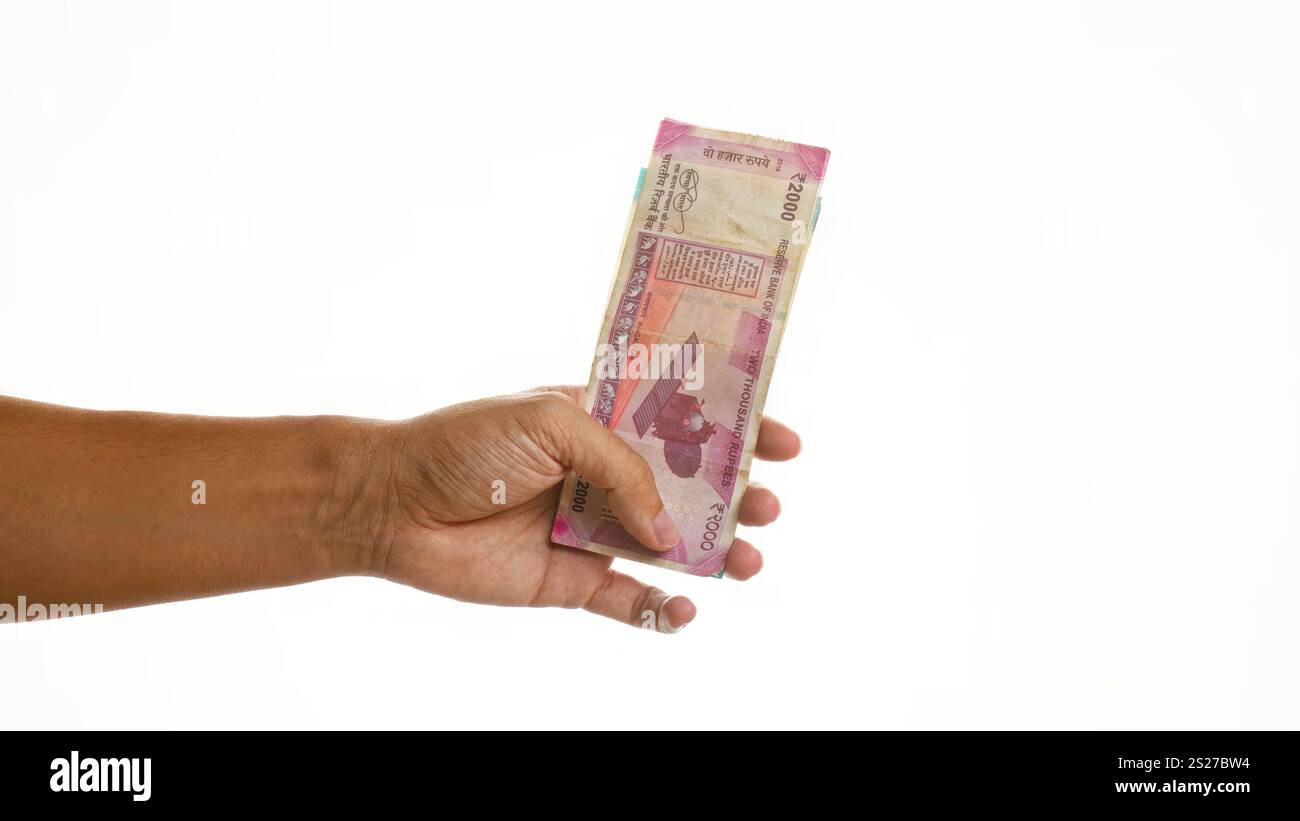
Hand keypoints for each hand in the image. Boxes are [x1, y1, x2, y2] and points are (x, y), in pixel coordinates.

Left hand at [370, 386, 800, 630]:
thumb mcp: (553, 423)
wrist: (396, 505)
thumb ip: (622, 467)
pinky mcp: (571, 580)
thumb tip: (669, 529)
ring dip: (716, 555)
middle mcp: (603, 475)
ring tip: (747, 560)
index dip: (735, 429)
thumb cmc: (466, 445)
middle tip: (767, 505)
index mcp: (602, 421)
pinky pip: (630, 601)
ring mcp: (591, 528)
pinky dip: (662, 610)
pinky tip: (683, 608)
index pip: (684, 421)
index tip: (782, 441)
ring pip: (671, 547)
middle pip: (689, 488)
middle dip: (736, 496)